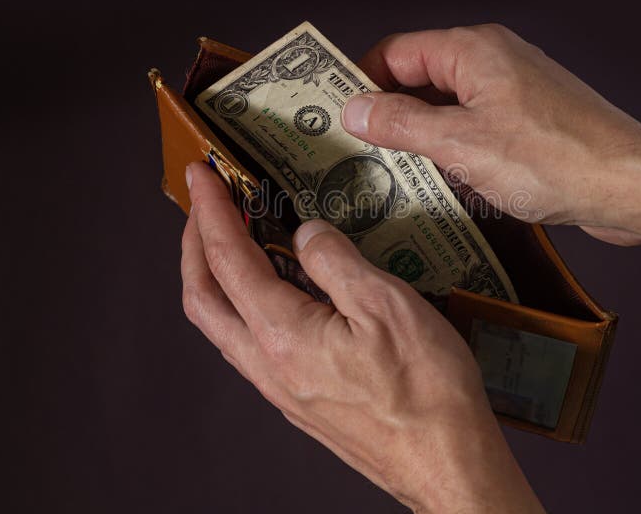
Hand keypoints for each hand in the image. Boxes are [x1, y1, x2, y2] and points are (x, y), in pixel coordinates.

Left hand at [181, 162, 544, 512]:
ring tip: (237, 242)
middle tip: (205, 207)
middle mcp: (269, 366)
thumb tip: (305, 234)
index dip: (210, 211)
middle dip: (195, 245)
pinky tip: (278, 293)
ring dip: (217, 277)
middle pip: (203, 298)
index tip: (201, 176)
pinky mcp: (300, 399)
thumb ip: (335, 261)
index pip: (228, 259)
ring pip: (223, 325)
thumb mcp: (386, 306)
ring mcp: (281, 388)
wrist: (446, 465)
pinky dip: (246, 304)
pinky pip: (251, 344)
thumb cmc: (426, 394)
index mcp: (284, 336)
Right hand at [341, 25, 640, 284]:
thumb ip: (401, 125)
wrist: (628, 185)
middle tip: (356, 153)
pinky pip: (475, 127)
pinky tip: (440, 183)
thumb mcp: (460, 144)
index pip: (397, 52)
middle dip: (389, 113)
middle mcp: (493, 60)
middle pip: (421, 78)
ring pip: (448, 107)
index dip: (362, 81)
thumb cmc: (551, 160)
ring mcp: (514, 91)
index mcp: (473, 50)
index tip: (337, 118)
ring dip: (420, 137)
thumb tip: (354, 110)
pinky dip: (453, 149)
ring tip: (389, 174)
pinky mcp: (529, 122)